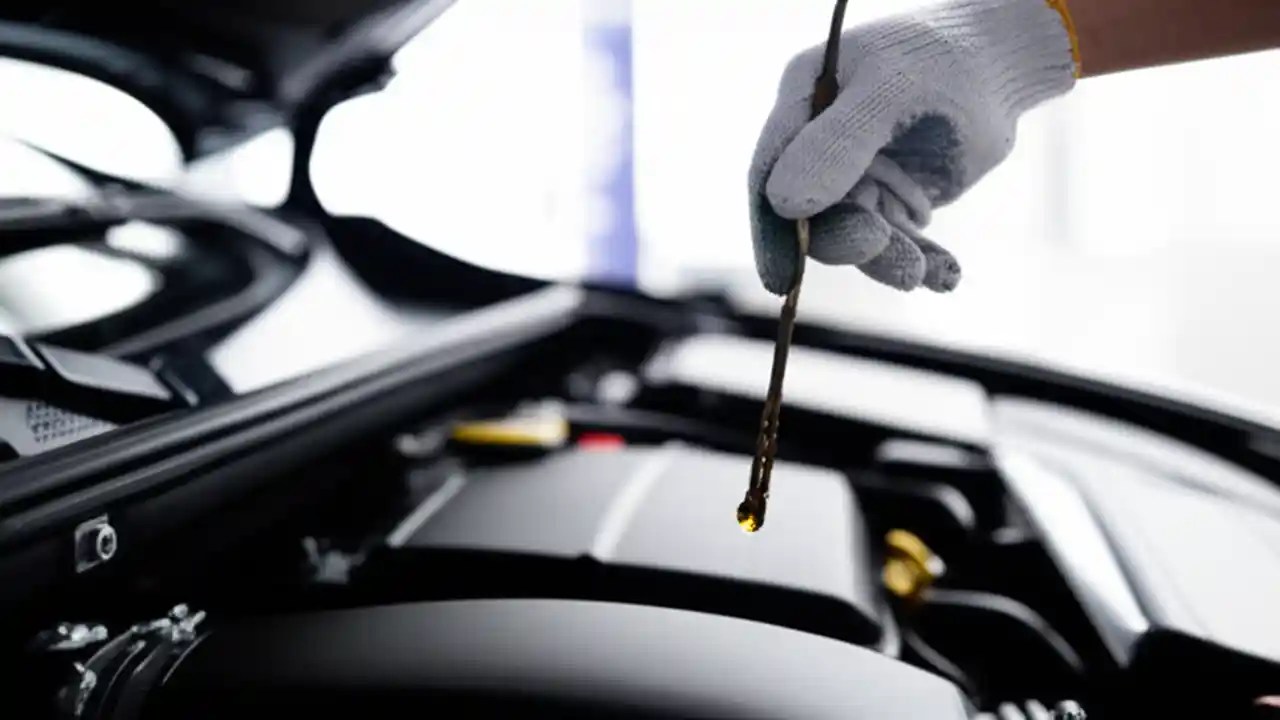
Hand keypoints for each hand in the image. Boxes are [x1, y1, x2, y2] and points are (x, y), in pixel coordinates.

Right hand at [749, 0, 1076, 294]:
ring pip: (860, 233)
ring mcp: (860, 171)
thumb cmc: (946, 56)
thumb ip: (838, 144)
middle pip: (815, 213)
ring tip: (928, 272)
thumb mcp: (891, 91)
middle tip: (898, 263)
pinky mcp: (898, 195)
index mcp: (805, 100)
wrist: (1008, 60)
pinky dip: (923, 261)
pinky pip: (900, 240)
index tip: (779, 280)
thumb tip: (781, 204)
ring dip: (893, 259)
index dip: (770, 229)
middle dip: (852, 242)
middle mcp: (823, 140)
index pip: (772, 171)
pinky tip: (946, 276)